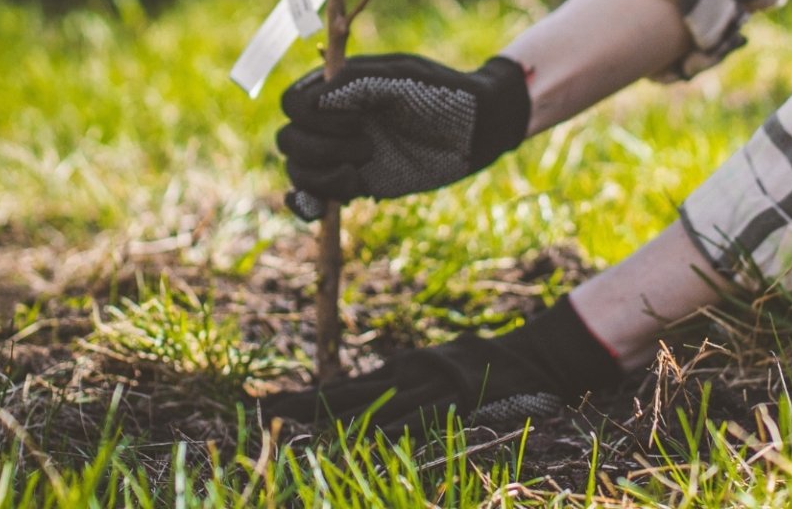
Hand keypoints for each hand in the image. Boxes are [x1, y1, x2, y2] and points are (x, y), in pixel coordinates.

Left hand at [258, 296, 622, 434]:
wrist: (530, 357)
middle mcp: (406, 374)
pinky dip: (396, 425)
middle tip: (262, 408)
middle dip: (302, 402)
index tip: (266, 403)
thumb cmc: (480, 368)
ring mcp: (429, 385)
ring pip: (375, 404)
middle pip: (345, 394)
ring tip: (298, 422)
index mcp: (399, 371)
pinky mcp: (456, 397)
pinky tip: (370, 434)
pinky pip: (421, 414)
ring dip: (336, 415)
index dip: (303, 396)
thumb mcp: (434, 372)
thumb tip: (373, 408)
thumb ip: (405, 388)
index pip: (342, 387)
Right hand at [277, 54, 530, 219]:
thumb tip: (309, 103)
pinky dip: (305, 204)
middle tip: (368, 146)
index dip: (311, 116)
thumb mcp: (400, 75)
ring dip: (321, 176)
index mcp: (339, 88)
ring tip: (360, 173)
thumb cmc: (442, 93)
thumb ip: (353, 82)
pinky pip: (314, 197)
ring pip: (299, 170)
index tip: (356, 118)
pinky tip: (311, 207)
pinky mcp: (356, 183)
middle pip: (289, 140)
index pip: (292, 103)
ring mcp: (342, 153)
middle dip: (321, 148)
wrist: (478, 128)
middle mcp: (334, 121)